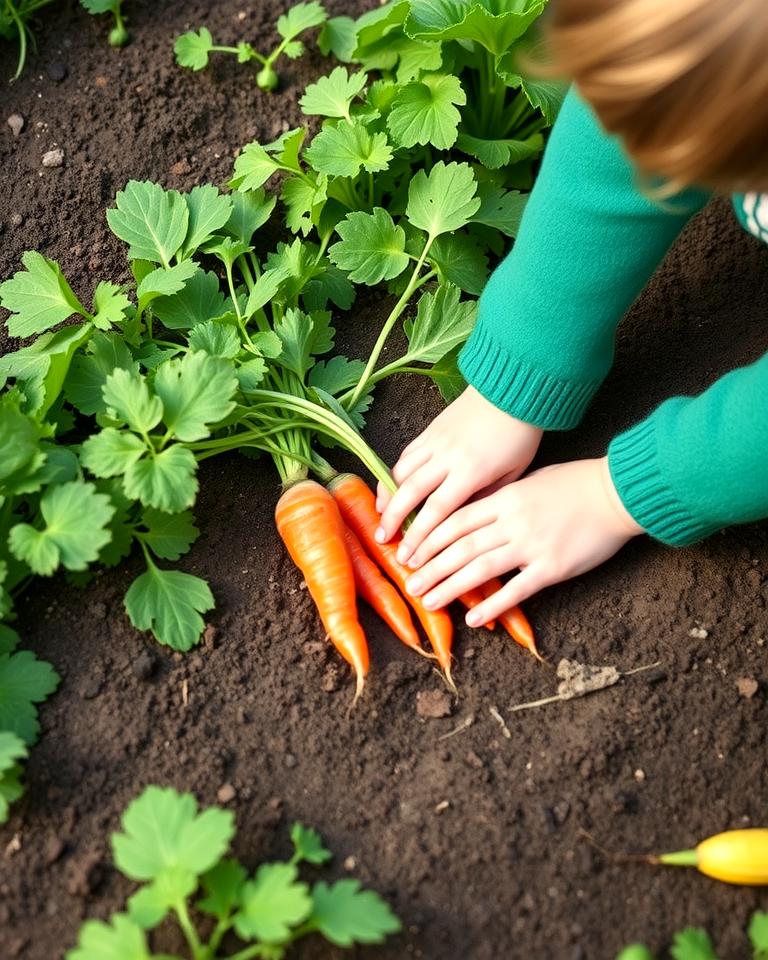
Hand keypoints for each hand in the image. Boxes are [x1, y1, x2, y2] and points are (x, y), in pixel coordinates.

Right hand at [375, 386, 542, 563]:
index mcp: (470, 471)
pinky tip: (391, 486)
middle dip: (393, 519)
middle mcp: (446, 456)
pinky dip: (393, 472)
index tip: (408, 555)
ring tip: (380, 515)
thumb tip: (464, 522)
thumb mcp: (514, 473)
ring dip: (387, 495)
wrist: (511, 389)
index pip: (436, 511)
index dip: (418, 536)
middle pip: (410, 492)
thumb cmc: (520, 434)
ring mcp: (435, 441)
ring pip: (400, 471)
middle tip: (383, 539)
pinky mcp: (430, 429)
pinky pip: (406, 454)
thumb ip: (487, 498)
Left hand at [402, 457, 643, 623]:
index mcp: (504, 499)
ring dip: (450, 587)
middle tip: (408, 584)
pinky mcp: (552, 566)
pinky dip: (493, 605)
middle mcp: (512, 522)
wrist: (615, 493)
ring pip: (480, 568)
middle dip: (430, 567)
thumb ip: (500, 500)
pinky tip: (474, 619)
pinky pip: (517, 589)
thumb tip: (471, 514)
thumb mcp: (529, 481)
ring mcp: (531, 544)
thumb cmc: (573, 484)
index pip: (455, 521)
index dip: (428, 539)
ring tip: (428, 601)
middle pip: (460, 547)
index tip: (408, 553)